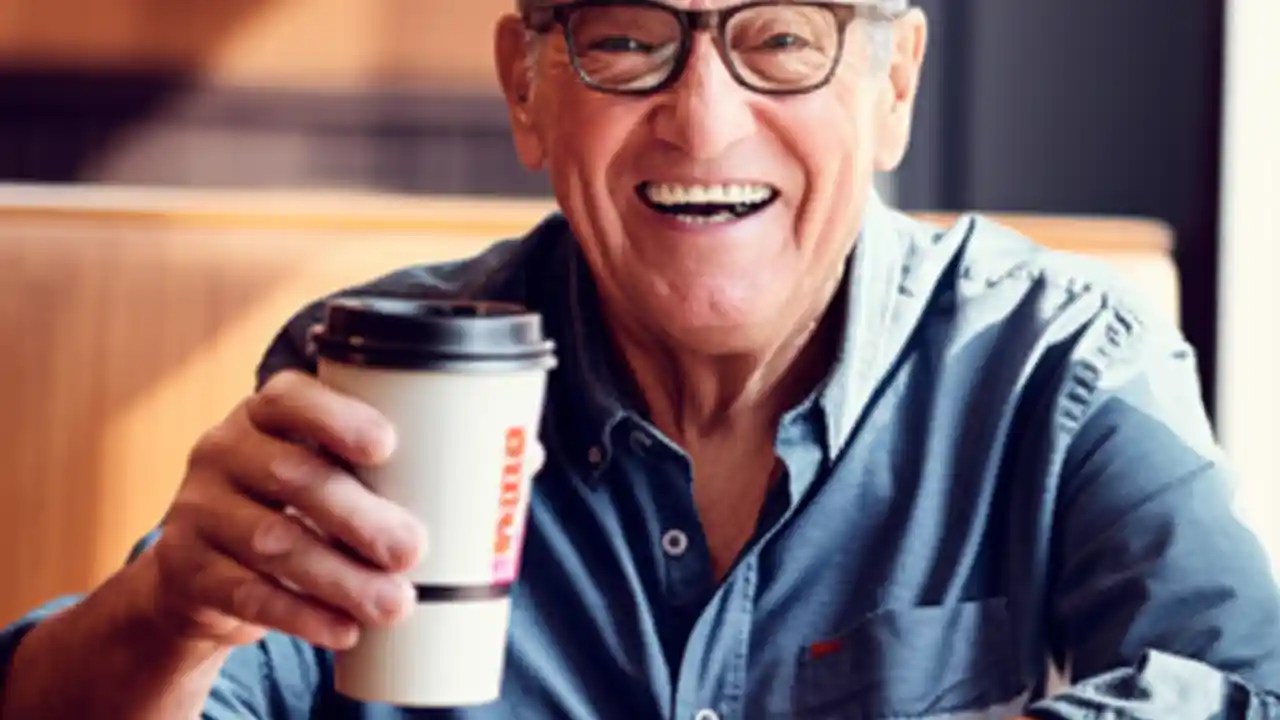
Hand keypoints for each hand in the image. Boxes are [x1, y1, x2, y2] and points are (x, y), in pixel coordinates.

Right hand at [141, 370, 425, 650]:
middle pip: (293, 476)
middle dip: (359, 516)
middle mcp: (224, 450)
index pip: (291, 397)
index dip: (337, 418)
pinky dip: (301, 615)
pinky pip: (245, 593)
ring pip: (273, 542)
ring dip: (340, 577)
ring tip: (395, 604)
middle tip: (413, 549)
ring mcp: (198, 509)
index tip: (386, 446)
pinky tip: (343, 629)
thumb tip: (506, 470)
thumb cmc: (295, 507)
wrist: (204, 571)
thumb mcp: (324, 472)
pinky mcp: (186, 569)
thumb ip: (387, 469)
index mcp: (265, 414)